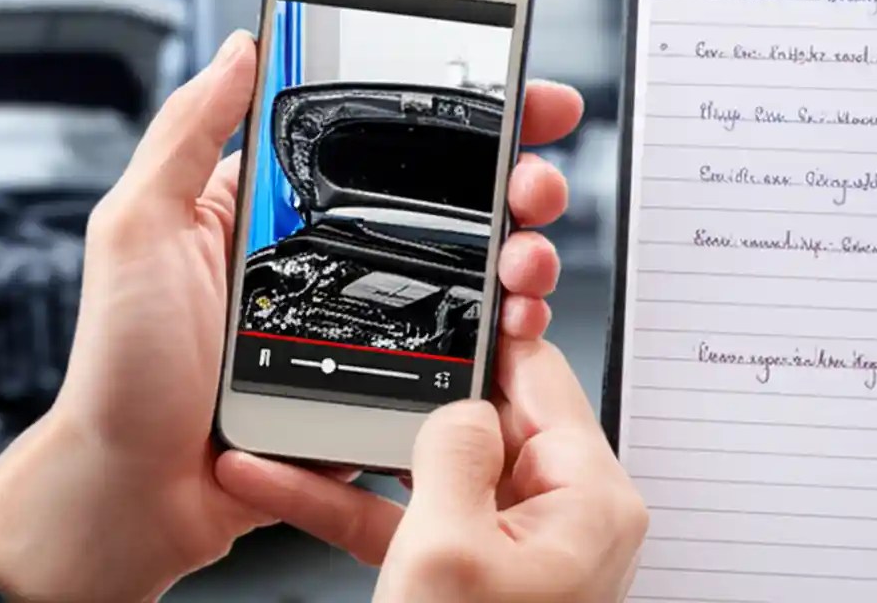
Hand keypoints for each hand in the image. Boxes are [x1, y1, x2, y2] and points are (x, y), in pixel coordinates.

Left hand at [0, 29, 584, 601]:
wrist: (140, 496)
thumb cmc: (123, 372)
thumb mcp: (137, 229)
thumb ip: (187, 133)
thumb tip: (241, 49)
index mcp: (272, 216)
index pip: (373, 147)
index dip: (446, 118)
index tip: (510, 98)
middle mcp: (323, 263)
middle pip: (440, 208)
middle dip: (509, 184)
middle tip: (535, 183)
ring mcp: (356, 327)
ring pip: (464, 278)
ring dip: (518, 257)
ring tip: (527, 259)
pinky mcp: (376, 386)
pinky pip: (453, 353)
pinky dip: (499, 337)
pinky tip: (513, 326)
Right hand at [215, 337, 647, 601]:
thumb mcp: (449, 548)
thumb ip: (453, 452)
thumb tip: (454, 405)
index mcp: (588, 498)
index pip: (542, 378)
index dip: (484, 338)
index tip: (440, 304)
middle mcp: (562, 515)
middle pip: (482, 419)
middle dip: (404, 398)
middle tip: (348, 365)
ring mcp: (515, 546)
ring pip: (435, 470)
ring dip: (361, 454)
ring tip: (294, 425)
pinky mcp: (470, 573)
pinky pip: (412, 519)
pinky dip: (354, 505)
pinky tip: (289, 483)